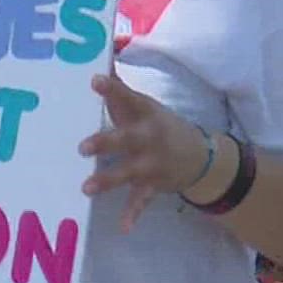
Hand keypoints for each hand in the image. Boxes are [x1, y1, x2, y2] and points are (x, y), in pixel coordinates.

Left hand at [78, 71, 210, 231]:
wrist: (200, 156)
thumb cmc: (156, 124)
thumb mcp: (142, 105)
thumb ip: (118, 88)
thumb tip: (100, 54)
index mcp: (145, 114)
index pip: (128, 97)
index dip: (112, 89)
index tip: (94, 80)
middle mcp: (149, 138)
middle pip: (126, 139)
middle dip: (106, 142)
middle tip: (82, 148)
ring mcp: (152, 163)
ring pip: (129, 172)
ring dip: (108, 180)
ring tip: (86, 188)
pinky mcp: (153, 185)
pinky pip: (141, 201)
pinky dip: (133, 214)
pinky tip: (122, 228)